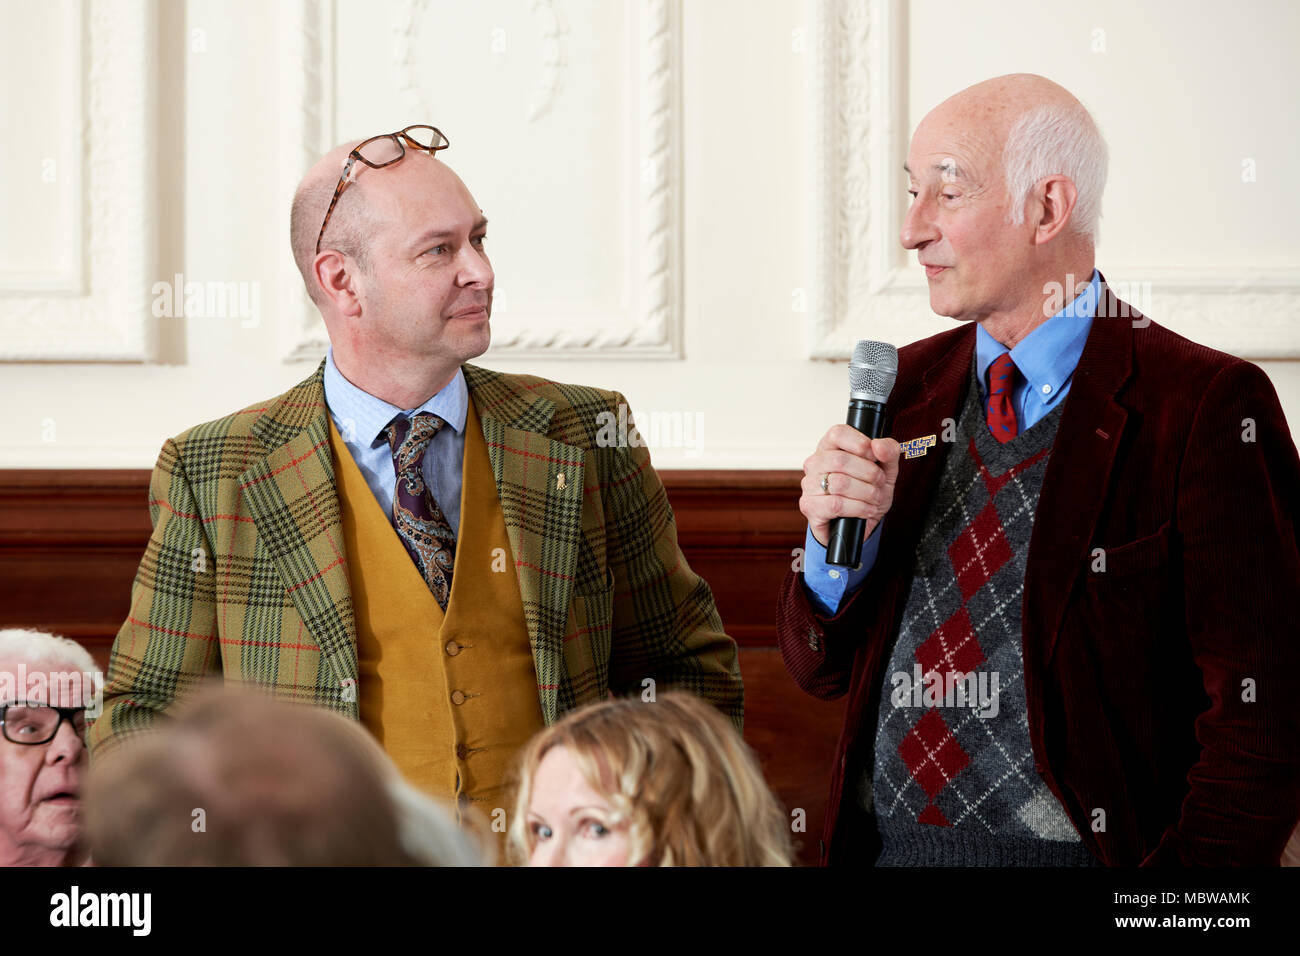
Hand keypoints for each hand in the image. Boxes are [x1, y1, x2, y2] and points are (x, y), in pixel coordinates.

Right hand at [801, 427, 900, 547]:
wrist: (859, 524)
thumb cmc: (868, 491)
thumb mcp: (886, 470)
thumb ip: (888, 452)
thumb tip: (878, 445)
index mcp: (830, 447)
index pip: (837, 433)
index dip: (859, 443)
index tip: (874, 456)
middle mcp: (815, 463)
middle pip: (840, 460)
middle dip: (868, 473)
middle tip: (879, 482)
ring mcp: (809, 484)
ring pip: (839, 483)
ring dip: (866, 493)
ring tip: (874, 498)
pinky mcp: (809, 506)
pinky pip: (835, 504)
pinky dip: (858, 508)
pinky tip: (866, 510)